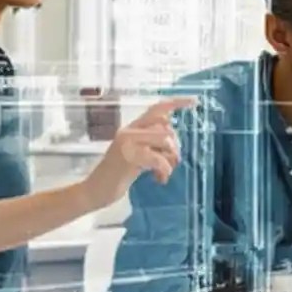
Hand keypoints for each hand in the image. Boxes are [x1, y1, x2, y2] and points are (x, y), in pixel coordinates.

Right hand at [80, 97, 195, 209]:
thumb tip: (173, 140)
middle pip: (166, 127)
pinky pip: (158, 158)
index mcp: (131, 128)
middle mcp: (129, 131)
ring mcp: (127, 142)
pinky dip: (164, 170)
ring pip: (164, 139)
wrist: (96, 191)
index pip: (156, 109)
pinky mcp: (128, 157)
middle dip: (175, 147)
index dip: (176, 103)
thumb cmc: (118, 175)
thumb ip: (151, 144)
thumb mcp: (138, 155)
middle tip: (173, 163)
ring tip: (165, 173)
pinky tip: (159, 180)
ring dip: (171, 159)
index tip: (195, 101)